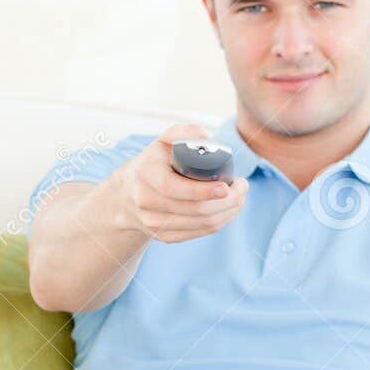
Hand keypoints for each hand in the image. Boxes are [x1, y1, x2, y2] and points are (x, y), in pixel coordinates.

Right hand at [115, 122, 248, 243]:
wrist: (127, 194)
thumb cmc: (153, 163)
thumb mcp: (162, 142)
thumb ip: (182, 132)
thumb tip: (205, 137)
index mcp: (145, 175)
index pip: (175, 188)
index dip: (204, 191)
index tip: (227, 186)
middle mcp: (146, 202)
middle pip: (195, 210)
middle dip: (227, 201)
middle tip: (242, 187)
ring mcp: (153, 223)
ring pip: (201, 224)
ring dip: (228, 212)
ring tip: (239, 197)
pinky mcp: (163, 237)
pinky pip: (198, 233)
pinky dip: (219, 222)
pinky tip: (227, 210)